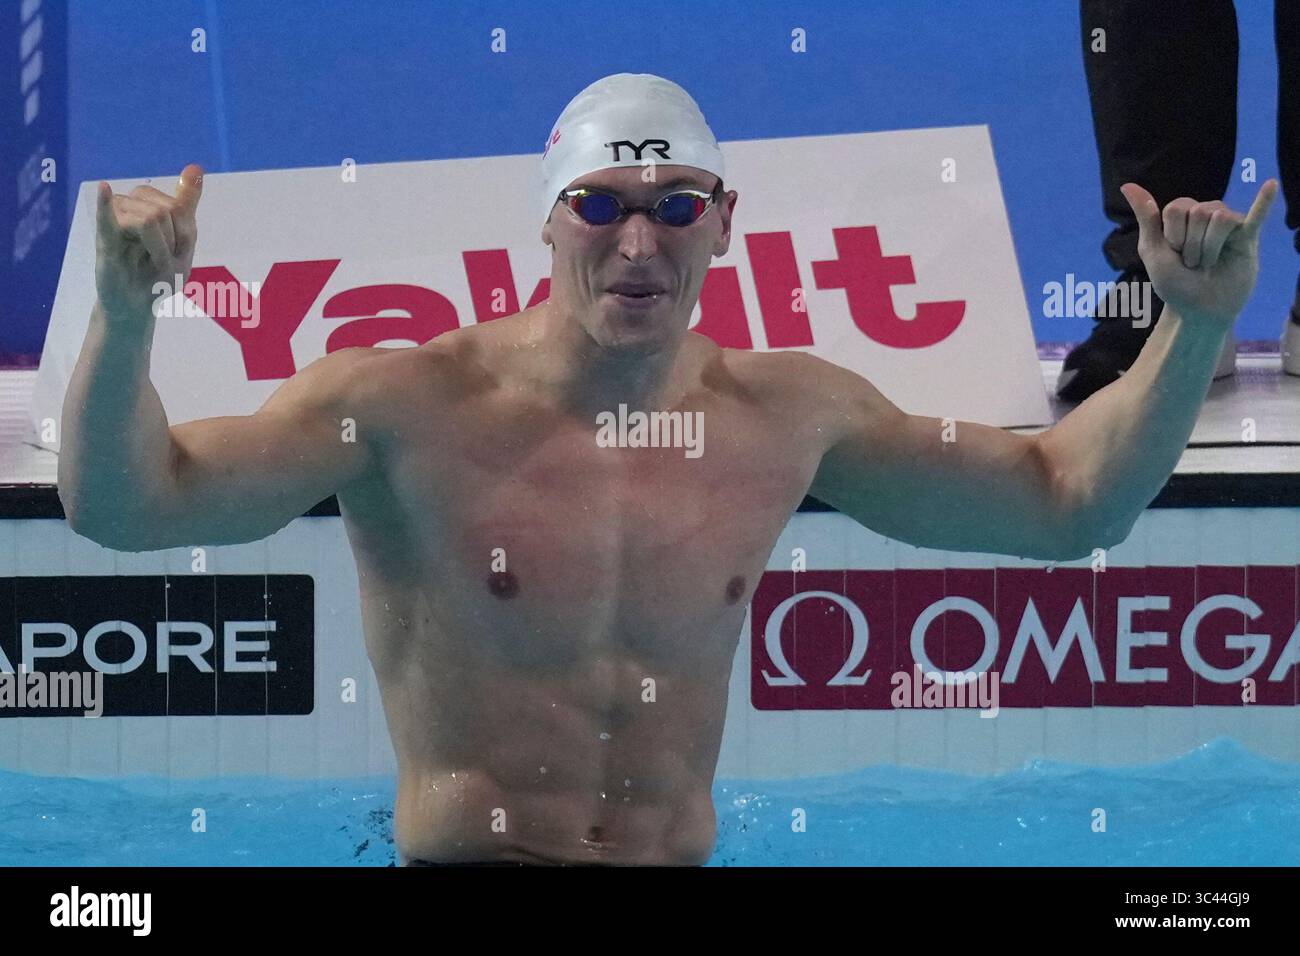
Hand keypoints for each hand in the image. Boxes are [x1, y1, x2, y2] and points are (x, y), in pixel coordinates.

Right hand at [94, 163, 203, 322]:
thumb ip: (185, 203)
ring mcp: (116, 223)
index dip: (182, 231)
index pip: (175, 206)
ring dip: (158, 250)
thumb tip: (195, 166)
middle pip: (163, 211)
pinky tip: (104, 189)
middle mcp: (130, 209)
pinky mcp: (105, 242)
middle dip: (171, 241)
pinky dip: (106, 205)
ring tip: (147, 262)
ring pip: (148, 220)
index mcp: (149, 206)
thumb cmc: (159, 274)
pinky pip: (107, 220)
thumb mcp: (183, 241)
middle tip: (161, 259)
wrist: (137, 306)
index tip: (177, 250)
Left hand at [1121, 179, 1276, 324]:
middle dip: (1191, 245)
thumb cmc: (1174, 283)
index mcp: (1183, 215)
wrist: (1197, 310)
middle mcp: (1206, 215)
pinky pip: (1257, 215)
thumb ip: (1146, 217)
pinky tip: (1271, 185)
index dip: (1173, 235)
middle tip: (1193, 263)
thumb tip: (1127, 186)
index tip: (1174, 253)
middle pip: (1200, 212)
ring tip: (1209, 263)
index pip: (1177, 208)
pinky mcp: (1248, 238)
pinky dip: (1264, 201)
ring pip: (1221, 217)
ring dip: (1209, 249)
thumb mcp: (1153, 251)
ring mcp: (1229, 226)